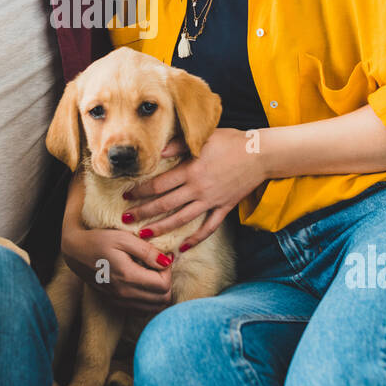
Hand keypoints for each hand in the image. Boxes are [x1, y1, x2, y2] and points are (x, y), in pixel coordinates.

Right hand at [60, 174, 173, 313]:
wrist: (74, 251)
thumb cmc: (98, 240)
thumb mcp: (123, 238)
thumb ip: (146, 251)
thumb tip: (167, 262)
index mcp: (128, 277)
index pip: (164, 285)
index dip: (168, 270)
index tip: (162, 256)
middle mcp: (124, 294)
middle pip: (162, 299)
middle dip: (167, 281)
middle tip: (159, 265)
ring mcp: (119, 301)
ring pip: (154, 308)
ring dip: (160, 292)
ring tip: (153, 273)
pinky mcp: (115, 303)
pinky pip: (142, 310)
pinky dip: (149, 300)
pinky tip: (144, 283)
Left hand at [122, 128, 266, 250]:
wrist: (260, 154)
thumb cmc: (230, 141)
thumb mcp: (203, 137)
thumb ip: (178, 144)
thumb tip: (157, 152)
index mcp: (190, 170)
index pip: (158, 184)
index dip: (140, 191)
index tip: (127, 196)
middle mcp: (198, 188)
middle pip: (164, 204)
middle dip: (143, 212)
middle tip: (126, 218)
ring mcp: (211, 200)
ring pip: (181, 219)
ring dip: (161, 228)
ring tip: (144, 235)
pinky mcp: (224, 207)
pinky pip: (208, 227)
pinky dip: (195, 239)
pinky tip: (182, 247)